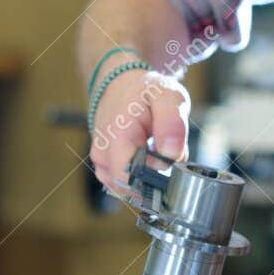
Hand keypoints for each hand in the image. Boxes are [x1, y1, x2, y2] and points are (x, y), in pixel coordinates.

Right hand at [86, 66, 190, 189]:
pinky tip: (147, 158)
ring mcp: (101, 162)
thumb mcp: (169, 97)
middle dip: (155, 178)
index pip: (132, 178)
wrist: (122, 85)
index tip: (171, 158)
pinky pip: (125, 184)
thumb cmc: (146, 91)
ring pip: (129, 188)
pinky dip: (139, 176)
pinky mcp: (104, 167)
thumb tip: (171, 156)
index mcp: (117, 136)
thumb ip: (172, 125)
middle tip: (166, 152)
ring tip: (155, 150)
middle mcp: (102, 153)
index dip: (157, 176)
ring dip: (148, 177)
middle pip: (132, 187)